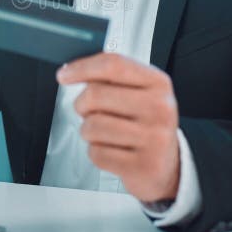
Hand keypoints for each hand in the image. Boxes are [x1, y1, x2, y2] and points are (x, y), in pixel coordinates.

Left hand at [57, 52, 179, 202]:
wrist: (167, 165)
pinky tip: (113, 150)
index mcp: (158, 83)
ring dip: (89, 131)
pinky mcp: (143, 166)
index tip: (64, 75)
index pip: (113, 65)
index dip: (82, 68)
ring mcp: (154, 139)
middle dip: (82, 104)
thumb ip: (111, 77)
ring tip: (105, 133)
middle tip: (89, 111)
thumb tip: (71, 72)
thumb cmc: (146, 124)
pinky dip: (96, 153)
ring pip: (92, 126)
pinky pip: (97, 154)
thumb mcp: (140, 92)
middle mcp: (160, 108)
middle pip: (96, 94)